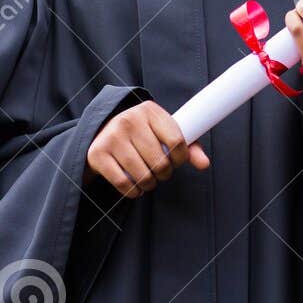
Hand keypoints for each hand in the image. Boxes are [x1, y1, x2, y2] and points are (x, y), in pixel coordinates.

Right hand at [84, 101, 206, 198]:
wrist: (103, 132)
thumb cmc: (143, 134)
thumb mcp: (164, 132)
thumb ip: (188, 146)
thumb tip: (204, 164)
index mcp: (150, 110)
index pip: (177, 140)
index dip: (181, 158)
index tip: (177, 161)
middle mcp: (129, 120)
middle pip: (160, 161)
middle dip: (165, 173)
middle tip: (162, 173)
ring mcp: (111, 136)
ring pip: (143, 174)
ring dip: (151, 184)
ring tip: (150, 180)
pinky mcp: (98, 154)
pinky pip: (123, 183)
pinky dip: (134, 191)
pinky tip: (137, 188)